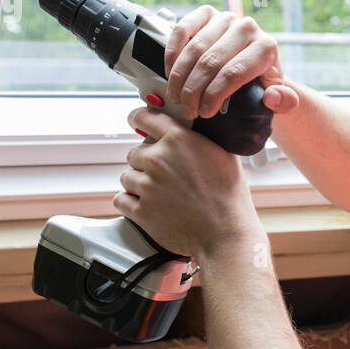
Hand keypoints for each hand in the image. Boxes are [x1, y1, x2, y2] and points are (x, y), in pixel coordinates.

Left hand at [114, 107, 261, 259]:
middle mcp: (158, 159)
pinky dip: (129, 203)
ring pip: (126, 176)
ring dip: (138, 184)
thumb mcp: (222, 155)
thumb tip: (190, 133)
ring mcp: (147, 185)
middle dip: (145, 163)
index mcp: (178, 140)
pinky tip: (146, 205)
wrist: (225, 232)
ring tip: (160, 194)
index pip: (143, 116)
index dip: (137, 119)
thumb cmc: (228, 197)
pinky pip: (120, 200)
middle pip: (134, 153)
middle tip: (164, 176)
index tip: (135, 122)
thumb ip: (199, 140)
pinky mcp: (140, 210)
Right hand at [164, 5, 301, 121]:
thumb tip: (273, 98)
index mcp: (266, 47)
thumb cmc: (264, 84)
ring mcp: (225, 19)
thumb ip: (283, 102)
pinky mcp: (206, 14)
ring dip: (180, 76)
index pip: (233, 73)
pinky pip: (182, 29)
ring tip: (176, 97)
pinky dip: (172, 52)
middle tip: (187, 110)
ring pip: (194, 48)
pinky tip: (170, 73)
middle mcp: (247, 28)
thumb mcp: (279, 99)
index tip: (204, 113)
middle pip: (211, 62)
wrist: (255, 66)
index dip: (214, 95)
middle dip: (194, 91)